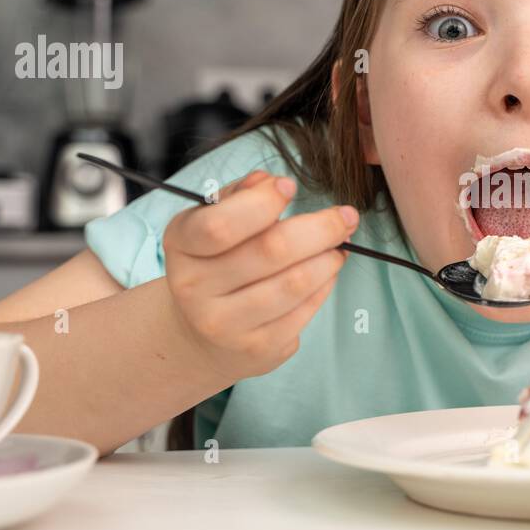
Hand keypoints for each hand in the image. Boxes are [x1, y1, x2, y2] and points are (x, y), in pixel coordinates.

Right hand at [162, 170, 357, 382]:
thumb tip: (270, 182)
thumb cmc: (216, 261)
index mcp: (182, 245)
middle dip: (321, 228)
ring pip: (296, 283)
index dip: (262, 202)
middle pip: (272, 251)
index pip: (221, 224)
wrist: (199, 332)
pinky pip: (304, 311)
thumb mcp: (213, 220)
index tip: (290, 187)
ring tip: (339, 246)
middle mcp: (195, 288)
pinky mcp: (257, 348)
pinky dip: (325, 286)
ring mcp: (225, 323)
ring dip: (329, 259)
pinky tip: (326, 273)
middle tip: (346, 216)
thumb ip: (240, 195)